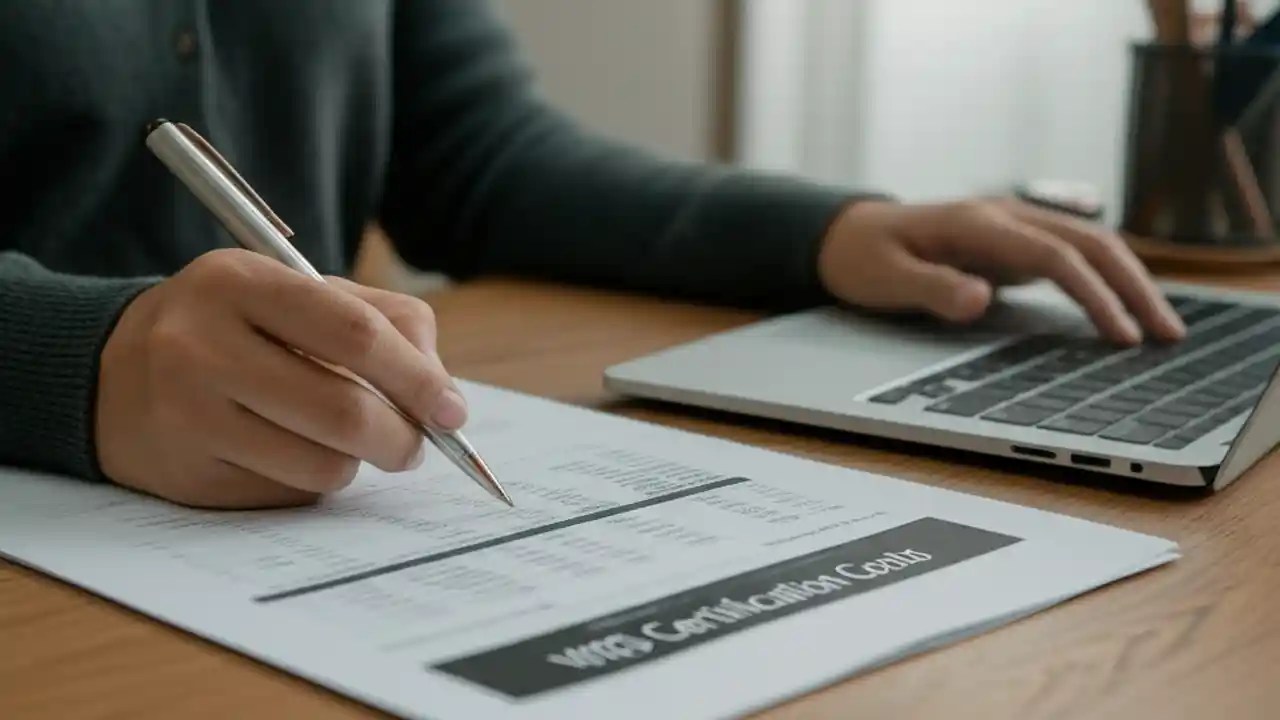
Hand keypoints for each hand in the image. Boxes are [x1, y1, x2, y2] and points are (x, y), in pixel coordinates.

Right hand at [96, 249, 465, 508]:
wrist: (110, 371)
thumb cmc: (233, 327)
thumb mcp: (295, 293)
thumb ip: (381, 322)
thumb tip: (442, 393)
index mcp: (239, 282)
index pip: (355, 333)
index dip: (418, 378)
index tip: (452, 410)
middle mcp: (201, 346)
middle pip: (343, 410)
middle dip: (401, 437)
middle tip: (416, 444)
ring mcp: (187, 415)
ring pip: (322, 464)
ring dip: (356, 463)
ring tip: (344, 442)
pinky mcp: (186, 475)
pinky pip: (287, 495)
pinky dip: (311, 481)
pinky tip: (288, 454)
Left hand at [816, 198, 1185, 344]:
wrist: (844, 235)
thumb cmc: (861, 258)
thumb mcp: (883, 279)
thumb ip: (931, 289)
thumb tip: (981, 297)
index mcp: (976, 222)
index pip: (1054, 255)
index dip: (1093, 293)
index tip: (1120, 333)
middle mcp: (1003, 217)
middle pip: (1089, 243)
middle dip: (1134, 286)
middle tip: (1168, 334)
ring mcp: (1012, 228)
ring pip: (1090, 246)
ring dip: (1129, 282)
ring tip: (1162, 329)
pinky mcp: (1012, 246)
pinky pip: (1073, 259)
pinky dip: (1106, 282)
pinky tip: (1124, 313)